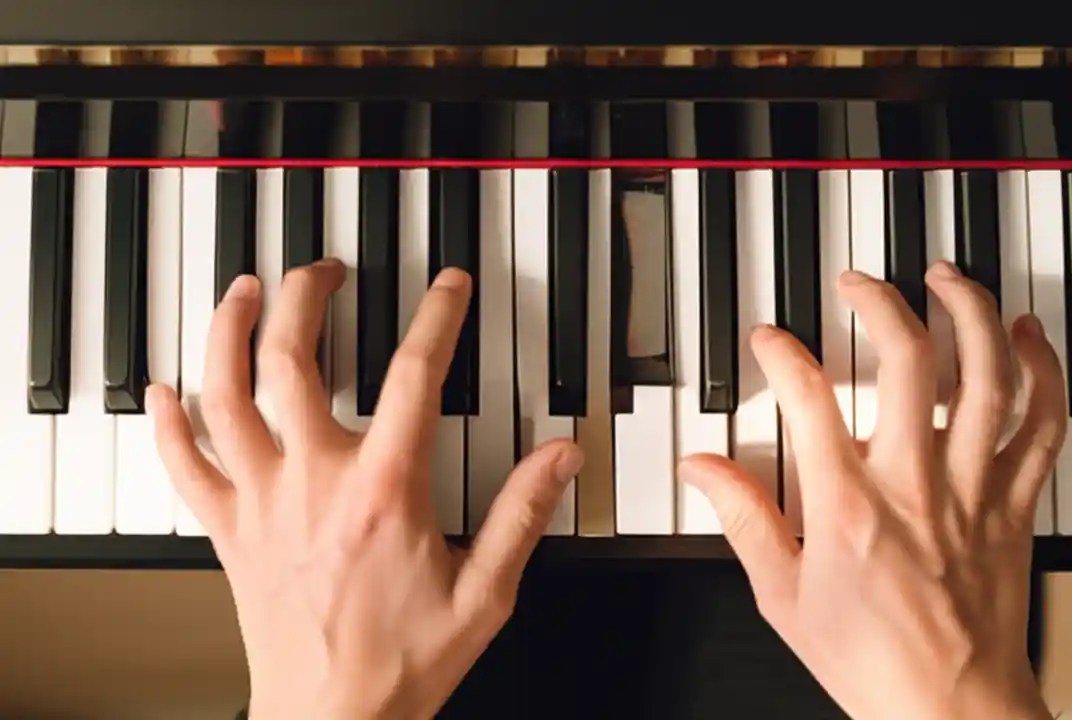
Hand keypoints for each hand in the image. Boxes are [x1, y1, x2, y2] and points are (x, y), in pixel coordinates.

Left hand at [146, 262, 581, 718]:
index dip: (436, 318)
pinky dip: (168, 424)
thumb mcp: (486, 592)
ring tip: (245, 292)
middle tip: (325, 270)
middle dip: (307, 299)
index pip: (413, 376)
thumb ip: (524, 515)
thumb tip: (561, 455)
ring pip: (226, 396)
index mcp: (382, 491)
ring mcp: (261, 503)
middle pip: (293, 362)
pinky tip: (164, 389)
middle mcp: (313, 483)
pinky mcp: (228, 532)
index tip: (449, 288)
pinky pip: (185, 468)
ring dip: (230, 333)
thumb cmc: (401, 663)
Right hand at [680, 261, 1063, 719]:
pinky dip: (1040, 372)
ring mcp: (972, 489)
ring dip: (966, 313)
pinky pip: (1041, 425)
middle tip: (859, 282)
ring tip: (944, 278)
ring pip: (984, 377)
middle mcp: (914, 484)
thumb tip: (701, 469)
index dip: (783, 353)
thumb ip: (743, 518)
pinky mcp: (1015, 503)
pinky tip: (1023, 336)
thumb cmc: (873, 661)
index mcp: (848, 506)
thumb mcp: (782, 594)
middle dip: (879, 303)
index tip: (772, 339)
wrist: (953, 708)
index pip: (807, 399)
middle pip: (906, 361)